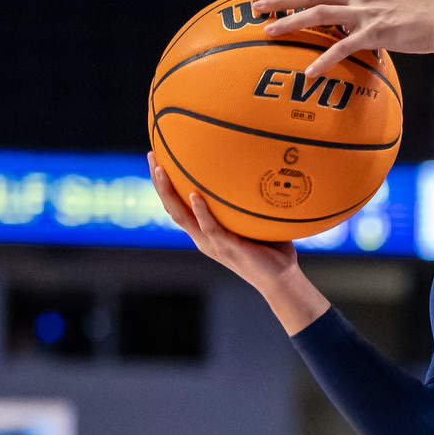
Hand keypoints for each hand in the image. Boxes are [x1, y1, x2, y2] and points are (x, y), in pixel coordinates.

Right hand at [146, 155, 300, 292]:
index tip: (158, 159)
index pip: (178, 206)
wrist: (281, 278)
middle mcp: (203, 237)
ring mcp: (212, 243)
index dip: (165, 185)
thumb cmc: (271, 248)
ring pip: (182, 216)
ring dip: (169, 192)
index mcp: (205, 231)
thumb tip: (256, 167)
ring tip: (161, 170)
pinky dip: (201, 211)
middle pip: (172, 207)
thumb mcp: (253, 221)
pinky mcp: (227, 247)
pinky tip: (194, 195)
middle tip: (152, 156)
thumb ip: (247, 201)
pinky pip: (210, 227)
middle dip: (159, 182)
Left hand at [255, 0, 433, 80]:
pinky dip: (324, 60)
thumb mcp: (391, 11)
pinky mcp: (376, 34)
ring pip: (319, 14)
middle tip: (256, 7)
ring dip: (291, 23)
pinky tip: (310, 72)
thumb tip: (360, 30)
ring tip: (269, 32)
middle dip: (281, 0)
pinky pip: (343, 48)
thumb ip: (371, 17)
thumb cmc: (422, 20)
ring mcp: (365, 15)